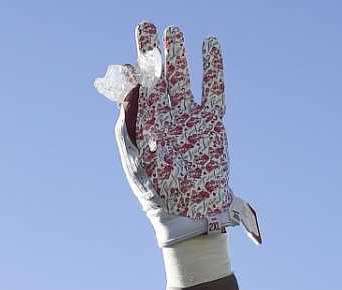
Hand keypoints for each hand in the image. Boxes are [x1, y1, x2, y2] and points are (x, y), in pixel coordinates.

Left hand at [95, 24, 257, 245]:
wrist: (188, 213)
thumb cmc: (156, 192)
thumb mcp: (135, 158)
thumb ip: (128, 124)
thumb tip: (129, 88)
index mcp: (143, 127)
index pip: (137, 89)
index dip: (134, 68)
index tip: (132, 49)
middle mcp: (166, 120)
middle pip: (159, 78)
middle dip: (153, 53)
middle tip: (148, 25)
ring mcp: (189, 120)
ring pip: (183, 79)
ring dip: (178, 55)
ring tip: (173, 30)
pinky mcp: (211, 125)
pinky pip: (213, 91)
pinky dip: (212, 68)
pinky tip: (209, 44)